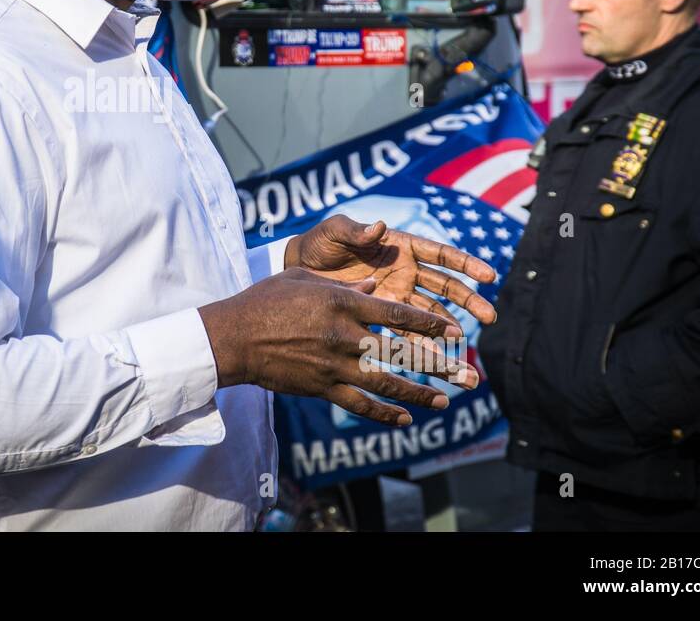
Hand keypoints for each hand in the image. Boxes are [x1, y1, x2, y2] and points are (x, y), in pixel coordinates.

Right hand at [198, 268, 480, 426]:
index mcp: (342, 303)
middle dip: (437, 364)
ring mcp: (334, 364)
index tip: (454, 329)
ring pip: (387, 383)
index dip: (429, 323)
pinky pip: (359, 404)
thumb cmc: (265, 300)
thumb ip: (343, 284)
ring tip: (444, 401)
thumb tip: (374, 285)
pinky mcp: (322, 387)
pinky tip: (404, 419)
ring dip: (419, 394)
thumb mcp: (303, 279)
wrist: (235, 336)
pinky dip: (384, 413)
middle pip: (401, 352)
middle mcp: (344, 335)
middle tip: (464, 373)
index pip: (398, 314)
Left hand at [283, 215, 497, 333]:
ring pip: (431, 315)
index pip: (441, 254)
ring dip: (450, 333)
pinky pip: (406, 333)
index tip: (488, 276)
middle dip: (469, 302)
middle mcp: (406, 272)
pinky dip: (422, 347)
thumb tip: (378, 227)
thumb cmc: (319, 244)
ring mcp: (397, 296)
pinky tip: (438, 363)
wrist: (295, 269)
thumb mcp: (335, 232)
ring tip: (467, 347)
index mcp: (401, 246)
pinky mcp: (382, 317)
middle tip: (490, 317)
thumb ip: (356, 231)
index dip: (465, 263)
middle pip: (445, 288)